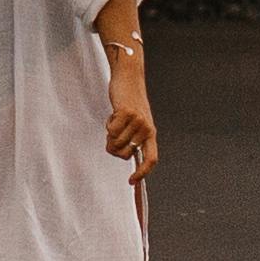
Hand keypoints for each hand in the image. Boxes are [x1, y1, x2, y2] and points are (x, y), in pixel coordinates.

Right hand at [103, 63, 158, 182]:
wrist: (129, 78)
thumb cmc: (129, 102)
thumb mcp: (136, 122)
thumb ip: (133, 138)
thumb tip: (123, 154)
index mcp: (151, 133)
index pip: (151, 159)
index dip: (143, 172)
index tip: (131, 181)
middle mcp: (147, 129)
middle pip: (124, 154)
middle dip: (114, 147)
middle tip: (113, 133)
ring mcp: (138, 121)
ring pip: (115, 142)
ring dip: (110, 133)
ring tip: (116, 119)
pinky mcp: (127, 113)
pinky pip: (111, 130)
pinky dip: (108, 124)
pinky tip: (114, 113)